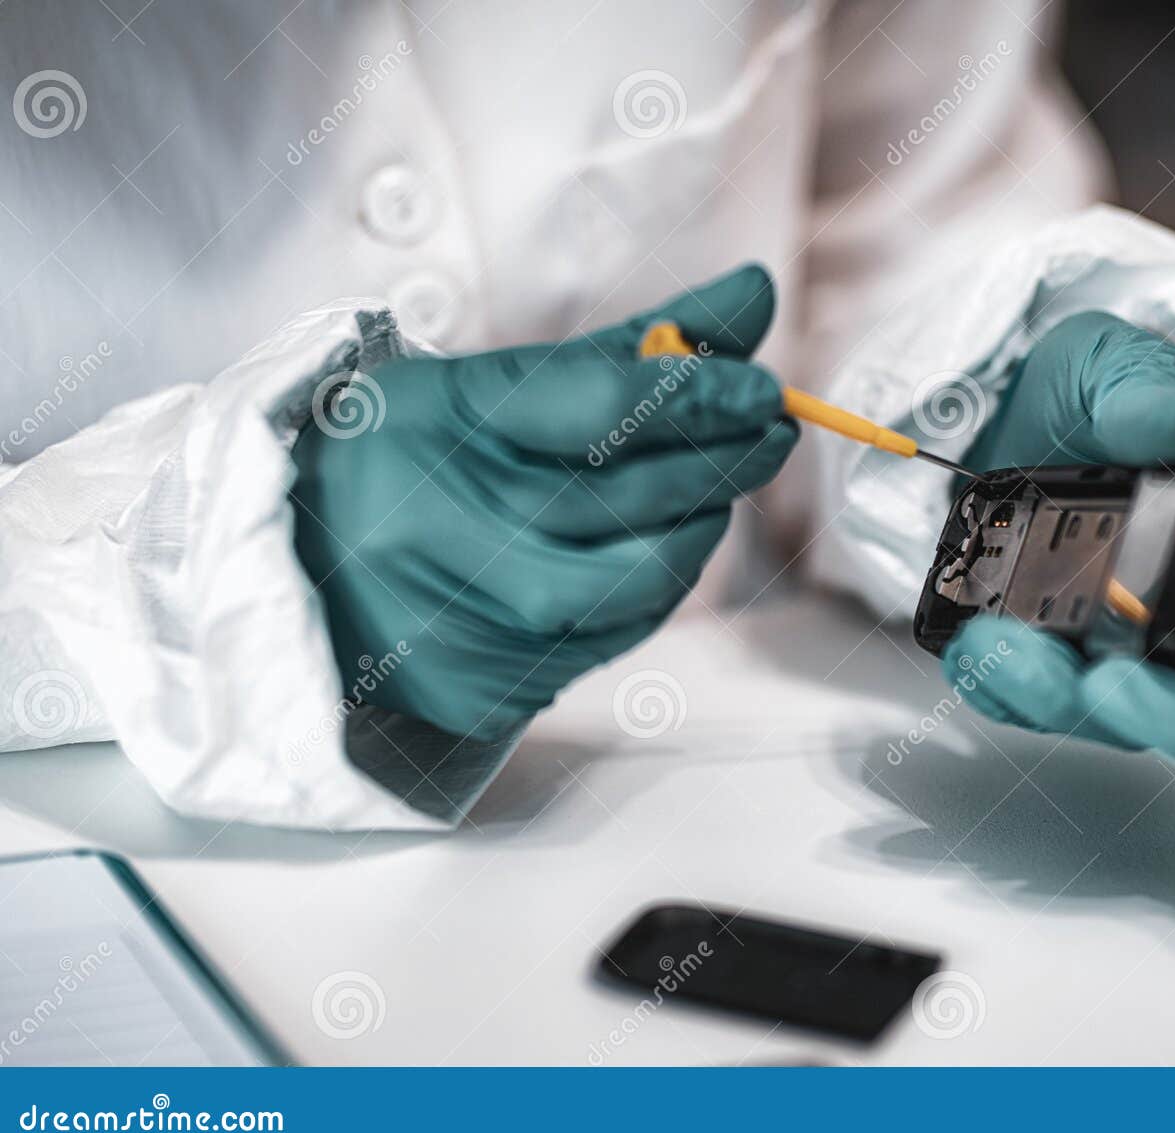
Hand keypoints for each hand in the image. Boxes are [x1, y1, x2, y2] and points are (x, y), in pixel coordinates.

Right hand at [290, 265, 794, 740]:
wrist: (298, 564)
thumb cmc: (415, 456)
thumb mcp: (495, 383)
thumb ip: (631, 347)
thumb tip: (754, 296)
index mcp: (429, 422)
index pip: (591, 404)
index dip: (692, 392)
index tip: (759, 385)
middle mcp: (429, 524)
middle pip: (621, 499)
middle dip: (717, 462)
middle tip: (768, 431)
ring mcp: (449, 616)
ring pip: (626, 586)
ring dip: (693, 538)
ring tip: (710, 500)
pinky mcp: (473, 686)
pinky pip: (605, 644)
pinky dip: (650, 598)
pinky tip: (657, 557)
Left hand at [950, 311, 1174, 775]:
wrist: (996, 416)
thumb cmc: (1086, 394)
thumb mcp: (1116, 360)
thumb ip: (1146, 382)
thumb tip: (1160, 416)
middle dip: (1166, 715)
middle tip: (1113, 685)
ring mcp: (1125, 648)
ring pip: (1116, 717)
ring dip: (1061, 699)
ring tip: (1008, 648)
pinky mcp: (1053, 660)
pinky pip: (1034, 703)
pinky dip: (1002, 686)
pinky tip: (975, 645)